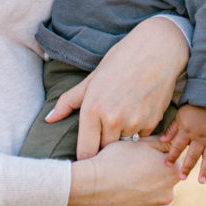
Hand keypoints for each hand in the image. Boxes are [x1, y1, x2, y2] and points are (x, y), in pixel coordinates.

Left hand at [45, 18, 190, 159]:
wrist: (156, 50)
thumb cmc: (120, 61)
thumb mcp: (91, 80)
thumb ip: (68, 102)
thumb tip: (48, 119)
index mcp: (92, 109)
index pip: (85, 152)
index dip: (85, 156)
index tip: (86, 153)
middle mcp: (113, 119)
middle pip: (104, 150)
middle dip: (103, 145)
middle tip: (105, 131)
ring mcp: (134, 122)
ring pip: (124, 144)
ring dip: (122, 137)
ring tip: (124, 115)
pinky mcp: (153, 122)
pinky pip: (142, 137)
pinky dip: (139, 130)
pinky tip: (138, 111)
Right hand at [67, 138, 178, 205]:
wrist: (93, 188)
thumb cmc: (116, 161)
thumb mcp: (140, 143)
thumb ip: (159, 143)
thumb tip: (169, 142)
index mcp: (172, 170)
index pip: (169, 156)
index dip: (154, 151)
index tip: (140, 151)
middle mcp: (170, 190)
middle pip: (163, 173)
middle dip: (152, 167)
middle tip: (132, 162)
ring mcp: (157, 204)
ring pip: (154, 187)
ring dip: (145, 181)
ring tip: (126, 175)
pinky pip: (144, 199)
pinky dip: (137, 193)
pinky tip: (123, 187)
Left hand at [160, 104, 205, 183]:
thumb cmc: (192, 110)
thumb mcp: (179, 117)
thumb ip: (172, 130)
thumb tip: (162, 141)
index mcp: (187, 131)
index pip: (178, 146)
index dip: (172, 156)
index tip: (168, 164)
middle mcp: (200, 137)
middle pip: (193, 155)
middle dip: (187, 167)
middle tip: (182, 178)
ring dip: (205, 170)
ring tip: (201, 181)